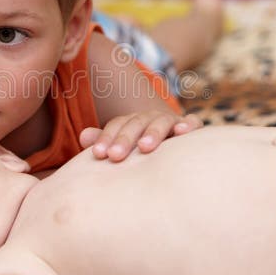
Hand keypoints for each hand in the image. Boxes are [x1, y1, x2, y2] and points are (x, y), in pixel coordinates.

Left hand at [79, 111, 202, 161]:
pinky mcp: (191, 127)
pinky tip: (182, 131)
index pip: (116, 125)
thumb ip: (104, 142)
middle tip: (115, 156)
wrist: (174, 152)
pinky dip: (189, 124)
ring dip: (153, 133)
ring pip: (161, 122)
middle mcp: (149, 118)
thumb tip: (83, 137)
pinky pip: (192, 122)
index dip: (106, 138)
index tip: (98, 154)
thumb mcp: (122, 147)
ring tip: (144, 147)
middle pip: (135, 124)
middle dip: (125, 139)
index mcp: (131, 123)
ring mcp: (171, 121)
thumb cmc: (140, 153)